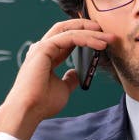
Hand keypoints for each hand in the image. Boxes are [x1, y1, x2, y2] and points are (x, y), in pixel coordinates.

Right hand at [0, 19, 113, 139]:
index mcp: (47, 55)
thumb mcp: (63, 88)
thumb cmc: (42, 103)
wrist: (29, 111)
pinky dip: (86, 39)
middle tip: (108, 34)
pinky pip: (69, 38)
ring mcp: (43, 47)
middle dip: (89, 28)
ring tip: (109, 38)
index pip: (68, 38)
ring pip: (70, 31)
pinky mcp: (44, 49)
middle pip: (68, 29)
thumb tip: (77, 73)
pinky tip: (99, 44)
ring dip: (91, 33)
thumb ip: (70, 79)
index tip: (103, 40)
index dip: (86, 36)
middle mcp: (43, 48)